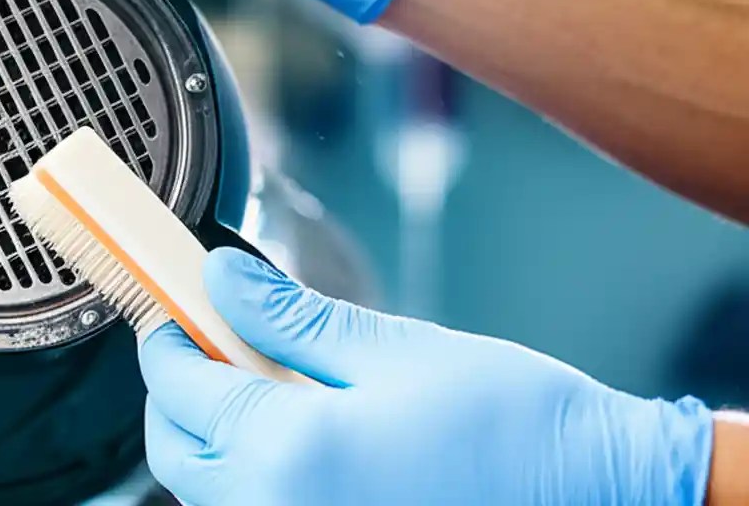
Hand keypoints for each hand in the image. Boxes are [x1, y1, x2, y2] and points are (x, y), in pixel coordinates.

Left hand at [139, 248, 712, 504]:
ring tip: (259, 383)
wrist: (599, 492)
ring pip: (208, 493)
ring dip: (211, 436)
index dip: (166, 339)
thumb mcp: (392, 348)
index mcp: (289, 454)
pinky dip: (249, 475)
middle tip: (209, 342)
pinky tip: (292, 435)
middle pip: (177, 453)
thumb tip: (220, 280)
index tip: (171, 308)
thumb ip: (288, 317)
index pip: (181, 390)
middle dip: (177, 393)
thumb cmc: (515, 424)